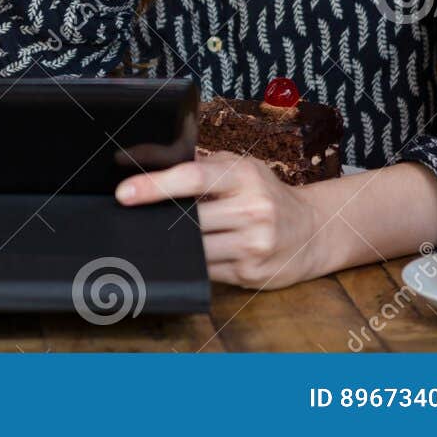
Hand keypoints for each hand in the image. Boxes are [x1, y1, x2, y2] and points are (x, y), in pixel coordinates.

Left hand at [116, 151, 324, 288]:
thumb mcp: (241, 169)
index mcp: (244, 175)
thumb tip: (147, 164)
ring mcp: (254, 244)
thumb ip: (203, 166)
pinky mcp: (251, 273)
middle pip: (189, 219)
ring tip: (157, 236)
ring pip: (195, 249)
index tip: (124, 193)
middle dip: (159, 220)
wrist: (313, 230)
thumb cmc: (265, 193)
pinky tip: (184, 255)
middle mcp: (253, 209)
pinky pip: (207, 270)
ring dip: (173, 244)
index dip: (154, 186)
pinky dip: (191, 262)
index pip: (193, 177)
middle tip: (133, 218)